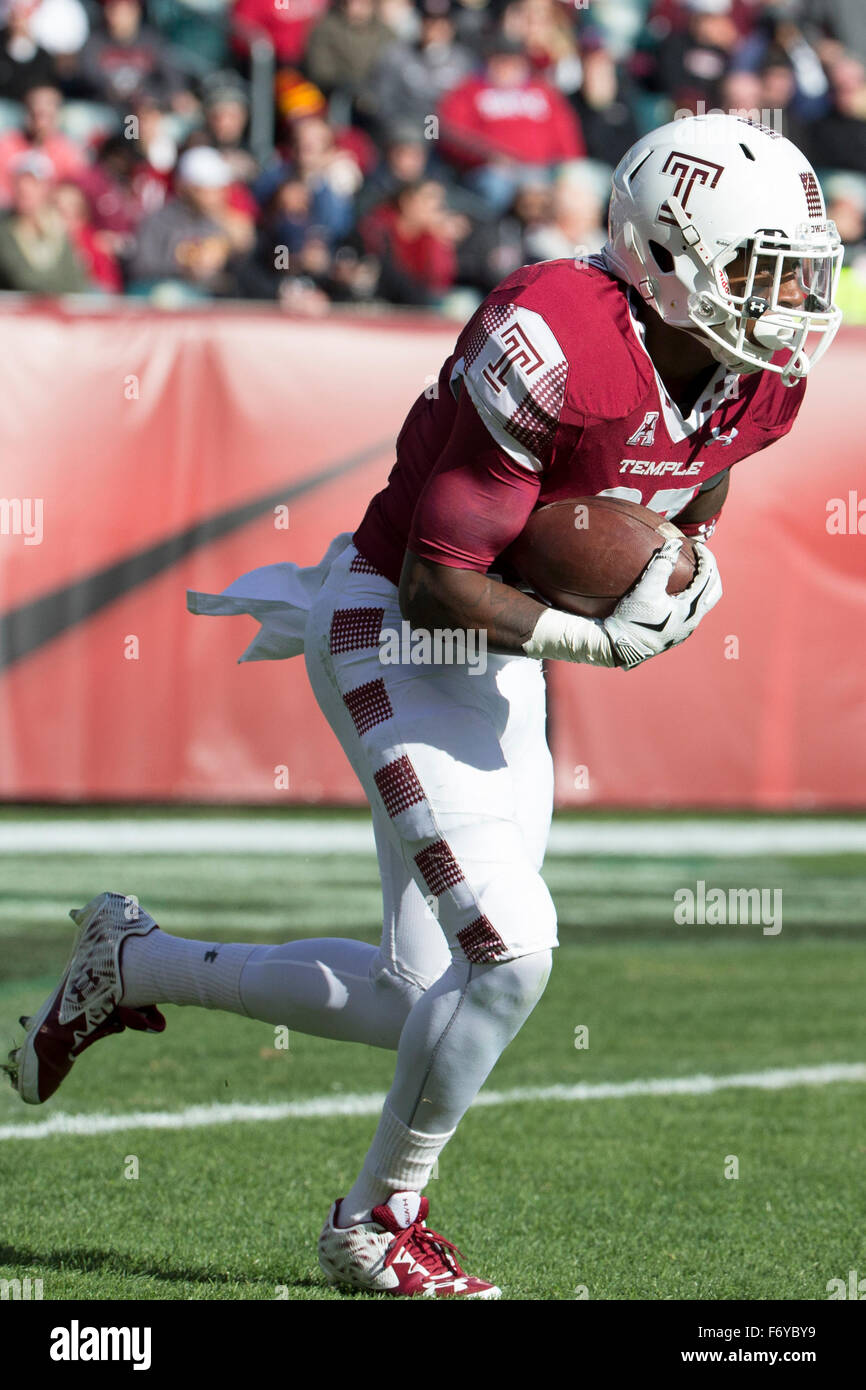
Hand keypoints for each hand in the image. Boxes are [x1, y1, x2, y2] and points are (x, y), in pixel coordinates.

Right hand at [603, 538, 721, 669]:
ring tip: (692, 572)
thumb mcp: (646, 589)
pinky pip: (692, 612)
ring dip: (703, 586)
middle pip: (714, 592)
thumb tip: (674, 544)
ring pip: (704, 604)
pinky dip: (692, 596)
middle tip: (702, 558)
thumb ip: (661, 565)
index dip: (706, 558)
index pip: (708, 578)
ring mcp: (685, 630)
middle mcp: (692, 622)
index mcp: (690, 610)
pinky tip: (678, 591)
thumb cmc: (632, 619)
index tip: (696, 546)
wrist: (618, 647)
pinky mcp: (676, 635)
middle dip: (712, 572)